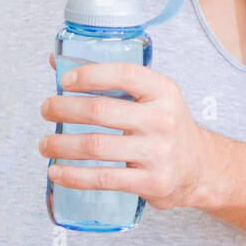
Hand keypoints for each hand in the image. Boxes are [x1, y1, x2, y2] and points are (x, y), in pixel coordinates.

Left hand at [39, 56, 210, 210]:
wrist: (200, 169)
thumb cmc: (165, 127)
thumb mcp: (152, 98)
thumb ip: (111, 81)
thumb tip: (56, 63)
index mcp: (164, 91)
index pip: (124, 74)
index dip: (90, 74)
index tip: (64, 80)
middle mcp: (163, 120)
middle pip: (100, 110)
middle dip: (64, 109)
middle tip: (46, 110)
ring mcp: (158, 153)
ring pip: (96, 146)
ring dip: (61, 145)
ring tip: (45, 144)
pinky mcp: (151, 182)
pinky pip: (103, 179)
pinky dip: (73, 176)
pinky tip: (57, 172)